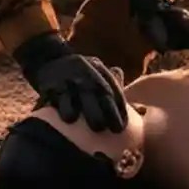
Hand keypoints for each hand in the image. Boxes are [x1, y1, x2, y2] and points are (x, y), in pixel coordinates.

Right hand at [12, 32, 127, 132]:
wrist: (46, 58)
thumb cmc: (77, 75)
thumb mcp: (95, 73)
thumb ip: (115, 89)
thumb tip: (143, 111)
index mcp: (98, 68)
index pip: (114, 89)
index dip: (121, 108)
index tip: (124, 126)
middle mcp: (85, 71)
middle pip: (101, 93)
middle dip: (110, 112)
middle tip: (115, 130)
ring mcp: (69, 77)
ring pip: (82, 96)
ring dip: (90, 113)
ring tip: (96, 128)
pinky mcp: (52, 85)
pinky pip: (60, 100)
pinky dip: (66, 111)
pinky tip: (70, 120)